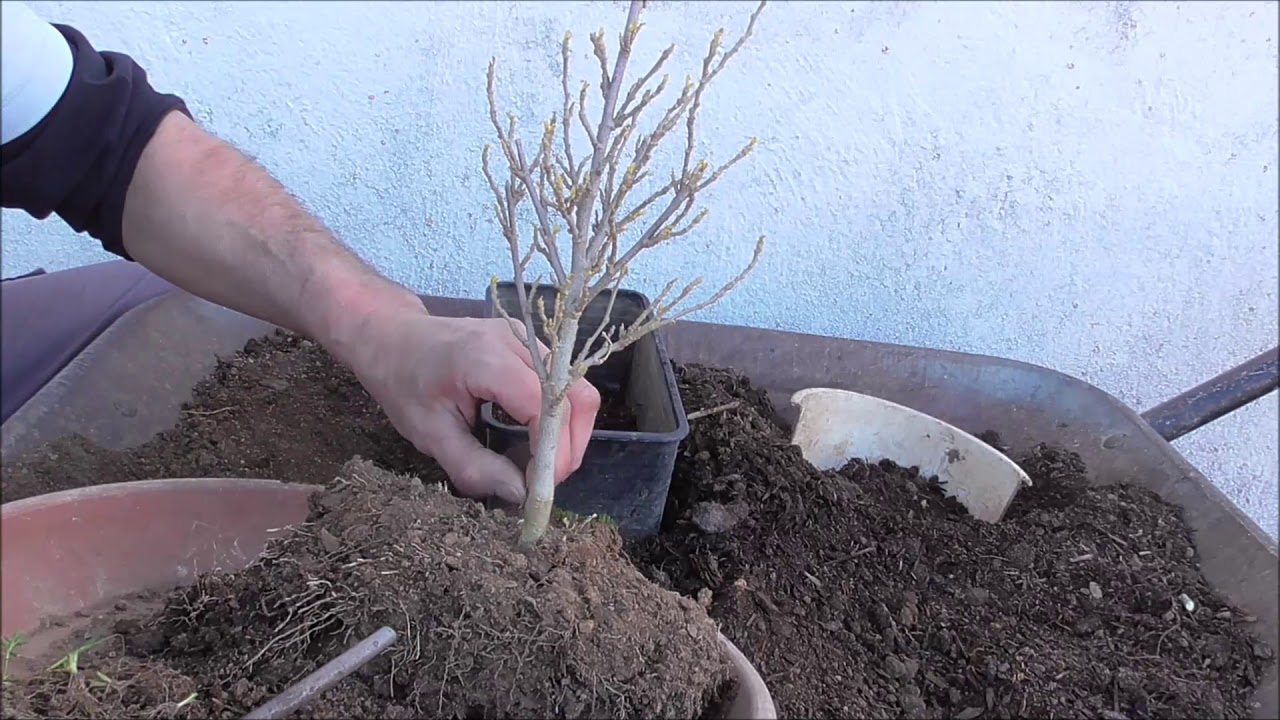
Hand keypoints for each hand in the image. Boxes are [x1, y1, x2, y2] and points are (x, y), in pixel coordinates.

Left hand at [339, 304, 600, 504]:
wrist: (393, 337)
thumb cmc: (404, 383)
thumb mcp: (429, 434)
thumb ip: (474, 466)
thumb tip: (520, 493)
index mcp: (485, 358)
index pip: (543, 405)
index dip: (551, 451)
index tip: (537, 488)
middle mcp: (517, 341)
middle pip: (574, 396)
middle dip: (568, 447)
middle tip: (545, 482)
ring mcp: (528, 339)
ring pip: (577, 389)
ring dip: (570, 433)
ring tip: (544, 465)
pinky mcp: (532, 345)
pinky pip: (564, 384)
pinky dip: (561, 417)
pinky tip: (537, 440)